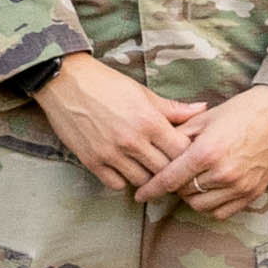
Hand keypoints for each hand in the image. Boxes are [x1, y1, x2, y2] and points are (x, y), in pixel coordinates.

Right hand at [31, 52, 202, 196]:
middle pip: (164, 170)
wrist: (65, 82)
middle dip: (169, 169)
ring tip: (147, 166)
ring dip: (147, 176)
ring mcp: (111, 154)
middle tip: (169, 165)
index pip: (181, 152)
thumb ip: (172, 108)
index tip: (185, 154)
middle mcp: (132, 140)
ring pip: (142, 181)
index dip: (187, 155)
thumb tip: (202, 109)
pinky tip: (125, 168)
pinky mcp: (92, 162)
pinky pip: (116, 184)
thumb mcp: (142, 92)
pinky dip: (123, 179)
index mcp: (149, 121)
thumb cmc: (106, 84)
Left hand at [139, 85, 267, 218]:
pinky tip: (211, 190)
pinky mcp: (253, 192)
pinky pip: (222, 212)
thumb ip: (179, 136)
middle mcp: (222, 173)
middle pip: (183, 193)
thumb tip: (158, 151)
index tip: (140, 196)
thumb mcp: (206, 117)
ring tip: (195, 181)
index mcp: (207, 152)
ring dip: (192, 196)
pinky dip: (211, 205)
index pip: (170, 179)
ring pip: (201, 206)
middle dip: (175, 186)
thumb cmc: (243, 110)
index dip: (151, 189)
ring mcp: (239, 186)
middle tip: (177, 173)